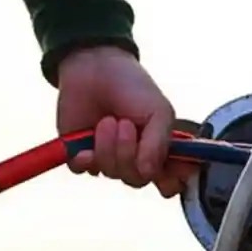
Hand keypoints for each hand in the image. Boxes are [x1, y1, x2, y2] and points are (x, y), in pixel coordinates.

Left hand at [55, 46, 195, 197]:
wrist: (94, 68)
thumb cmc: (132, 86)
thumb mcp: (159, 111)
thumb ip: (159, 145)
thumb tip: (148, 173)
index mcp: (158, 150)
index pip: (169, 182)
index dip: (170, 182)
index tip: (168, 169)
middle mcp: (134, 159)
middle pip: (136, 180)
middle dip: (129, 153)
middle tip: (124, 124)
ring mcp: (107, 158)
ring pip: (111, 173)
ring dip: (108, 146)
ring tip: (106, 121)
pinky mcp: (81, 155)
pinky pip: (84, 170)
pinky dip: (86, 157)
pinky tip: (87, 140)